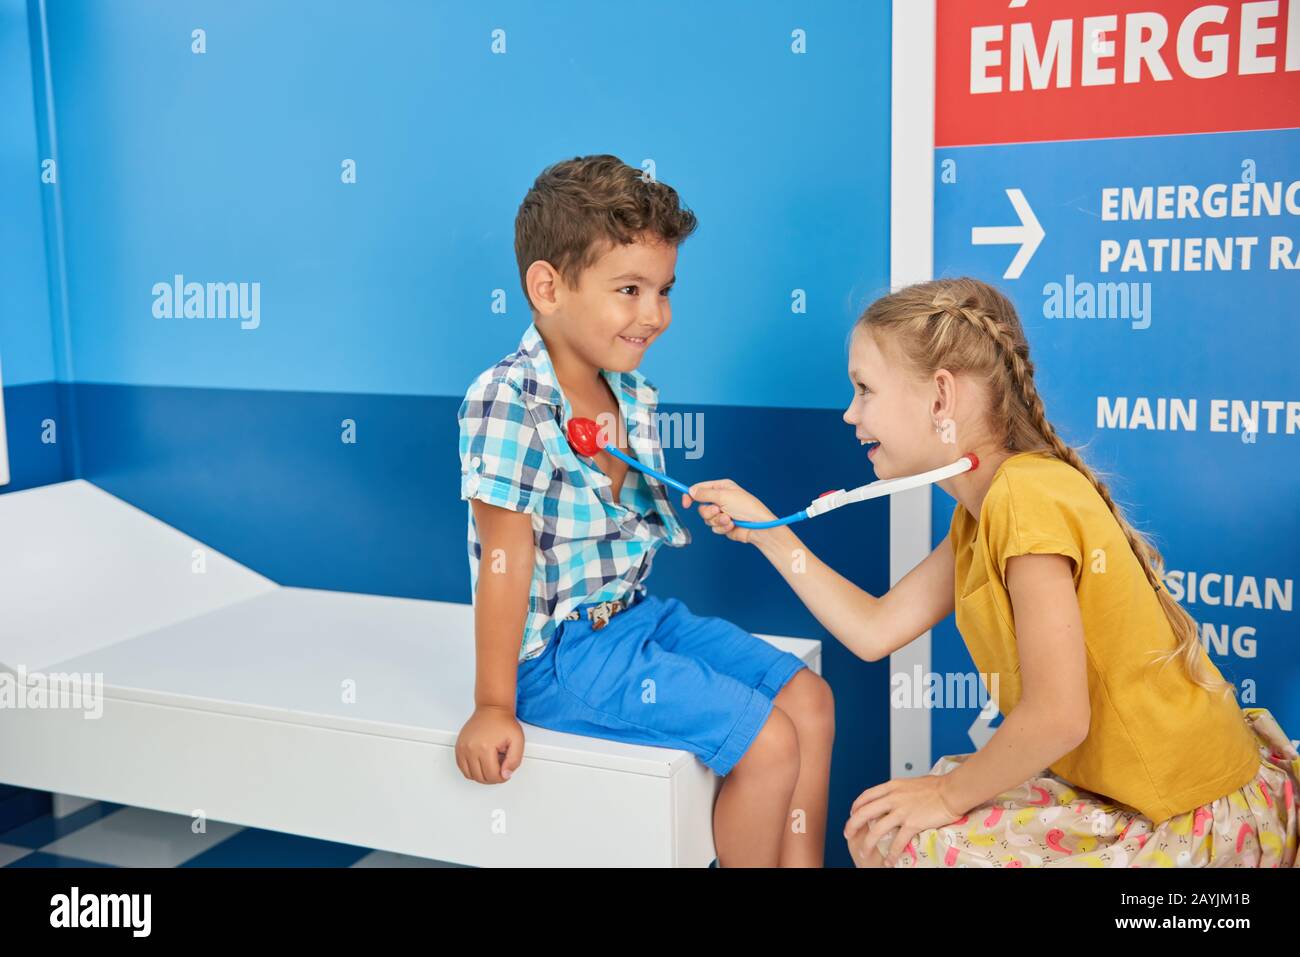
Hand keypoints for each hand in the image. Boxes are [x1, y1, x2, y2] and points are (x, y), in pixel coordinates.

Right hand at [455, 705, 523, 783]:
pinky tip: (481, 763)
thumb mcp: (517, 741)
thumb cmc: (504, 722)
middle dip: (492, 777)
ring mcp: (462, 748)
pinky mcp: (458, 746)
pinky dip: (471, 770)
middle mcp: (471, 748)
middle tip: (499, 768)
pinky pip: (462, 767)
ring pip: (470, 775)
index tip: (506, 771)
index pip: (491, 776)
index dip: (501, 777)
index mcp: (485, 747)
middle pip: (480, 777)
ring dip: (481, 775)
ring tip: (490, 764)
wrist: (492, 709)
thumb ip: (514, 760)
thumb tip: (505, 775)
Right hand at [681, 479, 777, 545]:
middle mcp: (721, 500)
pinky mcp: (723, 525)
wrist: (758, 527)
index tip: (685, 502)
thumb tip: (691, 491)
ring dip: (717, 520)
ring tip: (729, 518)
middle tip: (718, 510)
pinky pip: (714, 528)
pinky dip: (722, 527)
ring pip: (706, 519)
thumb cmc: (747, 507)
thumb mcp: (724, 496)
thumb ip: (705, 494)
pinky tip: (732, 525)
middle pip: (701, 506)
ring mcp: (722, 513)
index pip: (700, 489)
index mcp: (721, 488)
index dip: (691, 495)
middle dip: (709, 511)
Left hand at [843, 774, 964, 866]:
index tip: (852, 814)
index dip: (855, 806)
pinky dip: (891, 854)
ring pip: (876, 829)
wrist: (951, 791)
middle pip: (864, 812)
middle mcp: (892, 798)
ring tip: (864, 853)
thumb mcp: (910, 783)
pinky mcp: (912, 823)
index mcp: (891, 786)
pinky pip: (897, 842)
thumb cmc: (936, 787)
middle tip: (847, 834)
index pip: (866, 796)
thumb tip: (893, 797)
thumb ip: (898, 791)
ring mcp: (901, 811)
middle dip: (852, 825)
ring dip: (868, 843)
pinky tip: (889, 861)